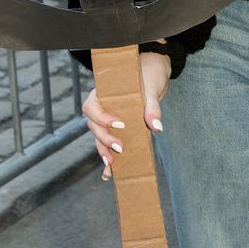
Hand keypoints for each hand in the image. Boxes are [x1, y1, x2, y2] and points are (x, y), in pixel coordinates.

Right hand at [82, 49, 170, 180]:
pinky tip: (109, 175)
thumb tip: (157, 128)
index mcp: (103, 93)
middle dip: (104, 138)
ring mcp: (107, 119)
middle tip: (120, 148)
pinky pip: (108, 143)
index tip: (120, 124)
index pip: (92, 106)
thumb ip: (152, 108)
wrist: (153, 73)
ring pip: (98, 137)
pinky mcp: (116, 129)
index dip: (102, 117)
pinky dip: (108, 158)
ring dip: (104, 150)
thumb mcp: (151, 89)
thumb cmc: (148, 75)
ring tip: (111, 164)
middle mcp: (101, 107)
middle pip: (94, 125)